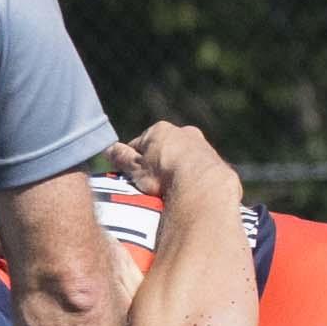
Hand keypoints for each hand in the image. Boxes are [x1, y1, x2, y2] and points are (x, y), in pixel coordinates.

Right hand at [112, 116, 236, 212]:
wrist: (203, 187)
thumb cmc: (164, 176)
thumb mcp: (136, 168)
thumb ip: (122, 157)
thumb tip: (108, 149)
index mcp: (161, 130)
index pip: (140, 144)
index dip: (133, 161)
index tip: (130, 177)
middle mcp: (185, 133)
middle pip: (165, 150)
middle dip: (158, 165)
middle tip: (150, 187)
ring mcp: (203, 147)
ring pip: (185, 160)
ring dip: (177, 173)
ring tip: (170, 194)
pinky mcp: (218, 164)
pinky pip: (200, 173)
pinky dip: (194, 181)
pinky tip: (190, 195)